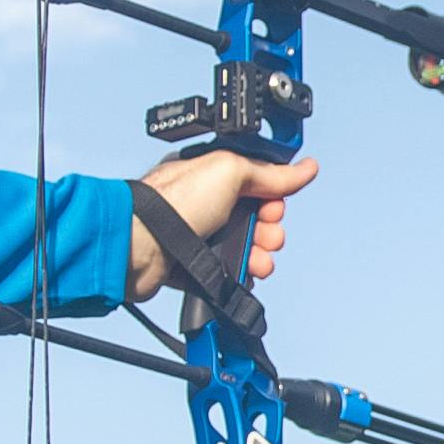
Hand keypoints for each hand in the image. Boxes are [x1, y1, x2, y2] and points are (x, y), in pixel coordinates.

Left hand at [128, 144, 316, 299]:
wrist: (138, 246)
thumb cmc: (171, 204)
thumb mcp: (230, 172)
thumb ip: (271, 173)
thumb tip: (305, 168)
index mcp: (213, 175)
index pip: (257, 185)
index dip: (272, 199)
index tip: (273, 209)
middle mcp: (205, 203)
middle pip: (254, 220)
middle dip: (269, 232)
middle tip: (265, 237)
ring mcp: (197, 235)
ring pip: (242, 249)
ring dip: (259, 257)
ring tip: (258, 262)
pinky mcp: (190, 264)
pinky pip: (224, 273)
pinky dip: (239, 276)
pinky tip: (243, 275)